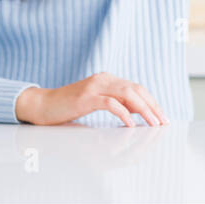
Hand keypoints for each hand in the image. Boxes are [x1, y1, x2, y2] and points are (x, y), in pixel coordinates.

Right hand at [15, 73, 168, 126]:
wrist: (42, 104)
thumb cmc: (68, 106)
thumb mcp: (96, 102)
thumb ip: (115, 102)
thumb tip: (138, 111)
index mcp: (107, 79)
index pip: (137, 88)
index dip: (151, 102)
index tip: (161, 116)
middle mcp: (104, 79)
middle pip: (136, 90)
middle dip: (152, 106)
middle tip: (162, 121)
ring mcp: (94, 87)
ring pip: (127, 94)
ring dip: (144, 110)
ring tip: (153, 123)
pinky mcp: (86, 97)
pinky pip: (111, 103)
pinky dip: (124, 113)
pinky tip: (131, 124)